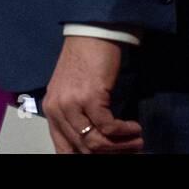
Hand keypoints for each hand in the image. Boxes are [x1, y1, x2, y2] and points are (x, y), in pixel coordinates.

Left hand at [42, 36, 143, 153]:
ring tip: (137, 142)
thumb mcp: (72, 90)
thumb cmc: (86, 58)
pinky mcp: (90, 96)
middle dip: (110, 154)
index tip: (110, 156)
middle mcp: (57, 108)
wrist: (92, 31)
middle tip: (130, 152)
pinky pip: (109, 127)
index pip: (63, 148)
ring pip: (96, 142)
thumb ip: (76, 116)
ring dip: (121, 146)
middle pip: (83, 148)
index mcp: (50, 109)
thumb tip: (96, 144)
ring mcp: (72, 103)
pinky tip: (135, 127)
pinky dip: (125, 131)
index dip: (85, 157)